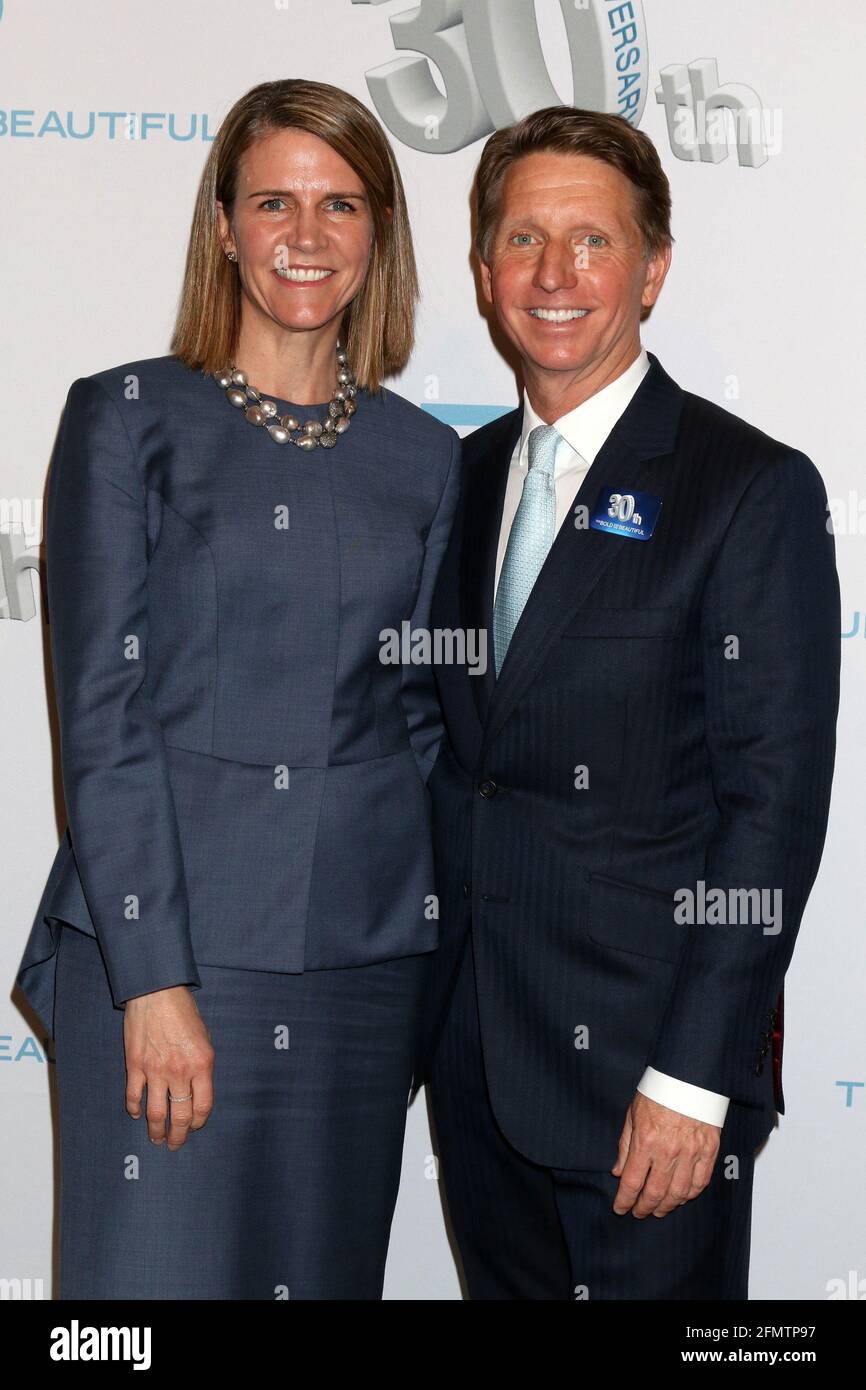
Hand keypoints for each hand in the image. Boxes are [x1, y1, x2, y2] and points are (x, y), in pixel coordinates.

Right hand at [123, 986, 214, 1149]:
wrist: (157, 993)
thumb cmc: (184, 1011)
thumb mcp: (204, 1038)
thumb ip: (201, 1065)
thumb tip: (196, 1088)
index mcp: (202, 1065)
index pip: (203, 1106)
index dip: (199, 1122)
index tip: (194, 1126)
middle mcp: (180, 1072)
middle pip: (180, 1116)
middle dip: (178, 1136)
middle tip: (175, 1145)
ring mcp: (156, 1071)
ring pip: (156, 1113)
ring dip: (156, 1130)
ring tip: (156, 1139)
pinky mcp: (135, 1066)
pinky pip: (135, 1096)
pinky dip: (135, 1108)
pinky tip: (136, 1114)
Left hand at [611, 1091, 719, 1217]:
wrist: (688, 1076)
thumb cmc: (658, 1091)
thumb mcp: (633, 1114)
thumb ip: (625, 1145)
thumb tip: (618, 1171)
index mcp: (646, 1141)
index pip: (632, 1182)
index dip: (624, 1200)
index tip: (620, 1208)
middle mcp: (668, 1151)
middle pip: (655, 1193)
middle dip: (644, 1207)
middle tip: (639, 1212)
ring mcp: (691, 1153)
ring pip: (678, 1193)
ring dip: (667, 1206)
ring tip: (659, 1210)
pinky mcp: (709, 1150)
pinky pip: (700, 1182)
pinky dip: (691, 1194)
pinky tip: (682, 1197)